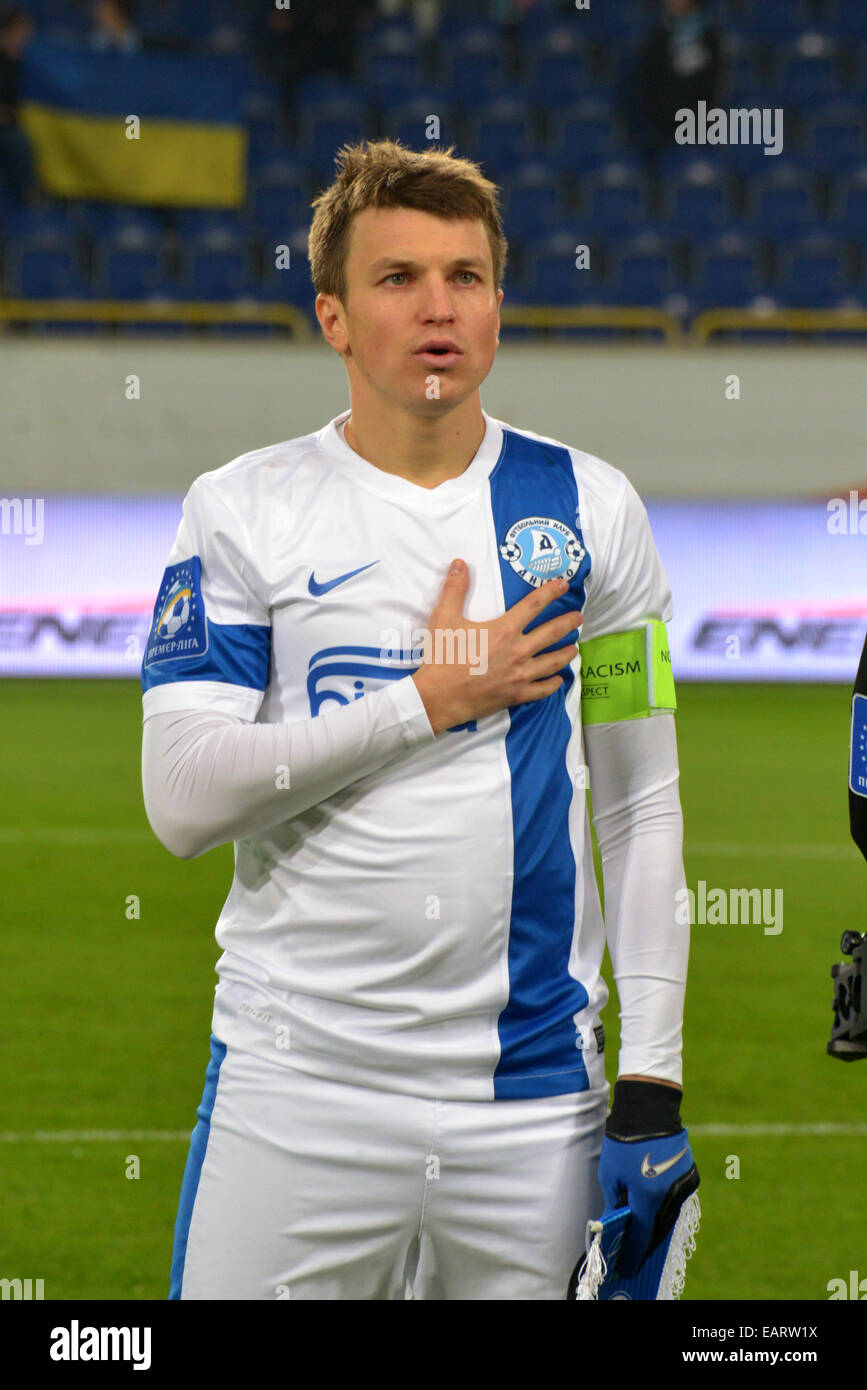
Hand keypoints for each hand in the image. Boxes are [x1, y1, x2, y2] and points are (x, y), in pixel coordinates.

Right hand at [411, 559, 581, 734]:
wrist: (439, 696)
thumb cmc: (442, 657)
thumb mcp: (444, 618)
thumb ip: (454, 589)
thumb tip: (459, 564)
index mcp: (504, 630)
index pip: (533, 605)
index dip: (550, 592)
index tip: (563, 584)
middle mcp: (518, 651)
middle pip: (551, 633)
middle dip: (568, 623)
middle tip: (578, 617)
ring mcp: (520, 675)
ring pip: (552, 662)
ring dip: (566, 653)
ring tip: (574, 647)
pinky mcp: (516, 695)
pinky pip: (542, 689)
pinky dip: (553, 684)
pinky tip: (558, 679)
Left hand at [598, 1079, 699, 1278]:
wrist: (650, 1109)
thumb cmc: (624, 1140)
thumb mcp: (610, 1172)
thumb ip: (615, 1199)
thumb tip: (619, 1216)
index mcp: (649, 1197)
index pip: (641, 1236)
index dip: (633, 1253)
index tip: (626, 1267)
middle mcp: (670, 1196)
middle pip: (657, 1229)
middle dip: (645, 1243)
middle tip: (634, 1254)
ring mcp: (683, 1186)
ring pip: (669, 1216)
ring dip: (656, 1226)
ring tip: (643, 1237)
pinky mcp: (690, 1175)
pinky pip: (676, 1200)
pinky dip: (664, 1209)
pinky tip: (655, 1214)